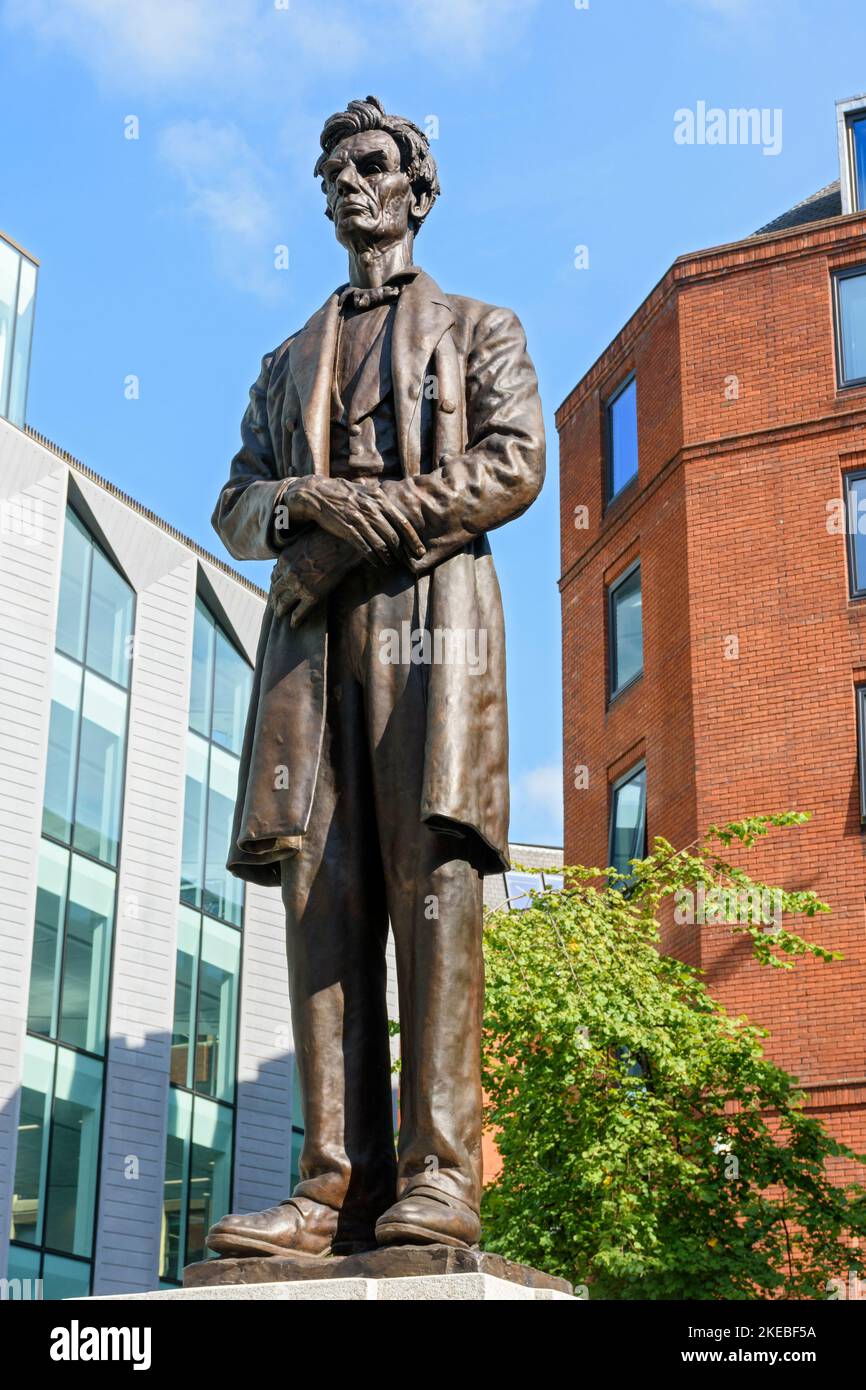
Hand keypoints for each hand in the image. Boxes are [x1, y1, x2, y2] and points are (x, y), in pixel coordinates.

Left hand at [269, 528, 359, 626]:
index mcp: (284, 560)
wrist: (340, 545)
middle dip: (275, 599)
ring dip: (281, 610)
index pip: (274, 576)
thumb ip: (292, 554)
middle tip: (275, 605)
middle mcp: (288, 574)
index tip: (277, 588)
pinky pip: (300, 612)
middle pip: (276, 591)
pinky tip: (293, 625)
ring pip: (284, 603)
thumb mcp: (301, 542)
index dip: (275, 584)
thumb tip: (286, 562)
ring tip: (281, 615)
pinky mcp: (312, 596)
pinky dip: (295, 620)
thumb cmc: (324, 539)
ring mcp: (299, 586)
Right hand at [290, 476, 424, 565]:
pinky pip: (365, 548)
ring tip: (392, 563)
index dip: (413, 540)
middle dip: (403, 552)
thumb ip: (383, 501)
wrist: (319, 493)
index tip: (420, 551)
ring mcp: (359, 520)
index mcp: (379, 499)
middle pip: (394, 536)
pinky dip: (373, 558)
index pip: (403, 523)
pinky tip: (377, 563)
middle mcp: (371, 509)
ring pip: (381, 544)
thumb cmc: (346, 493)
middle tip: (407, 561)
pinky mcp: (348, 529)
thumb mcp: (367, 491)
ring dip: (388, 557)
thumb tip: (400, 513)